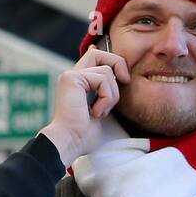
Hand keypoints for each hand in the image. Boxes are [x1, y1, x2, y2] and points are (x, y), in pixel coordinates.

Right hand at [39, 44, 130, 166]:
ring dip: (112, 94)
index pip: (94, 57)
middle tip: (125, 81)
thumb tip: (118, 79)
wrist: (70, 142)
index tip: (123, 76)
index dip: (111, 59)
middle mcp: (71, 76)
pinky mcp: (73, 78)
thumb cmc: (83, 135)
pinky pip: (103, 79)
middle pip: (99, 54)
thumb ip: (107, 94)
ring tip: (101, 112)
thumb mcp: (101, 110)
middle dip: (118, 64)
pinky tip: (96, 112)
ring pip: (107, 71)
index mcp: (76, 83)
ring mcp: (70, 75)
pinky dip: (106, 98)